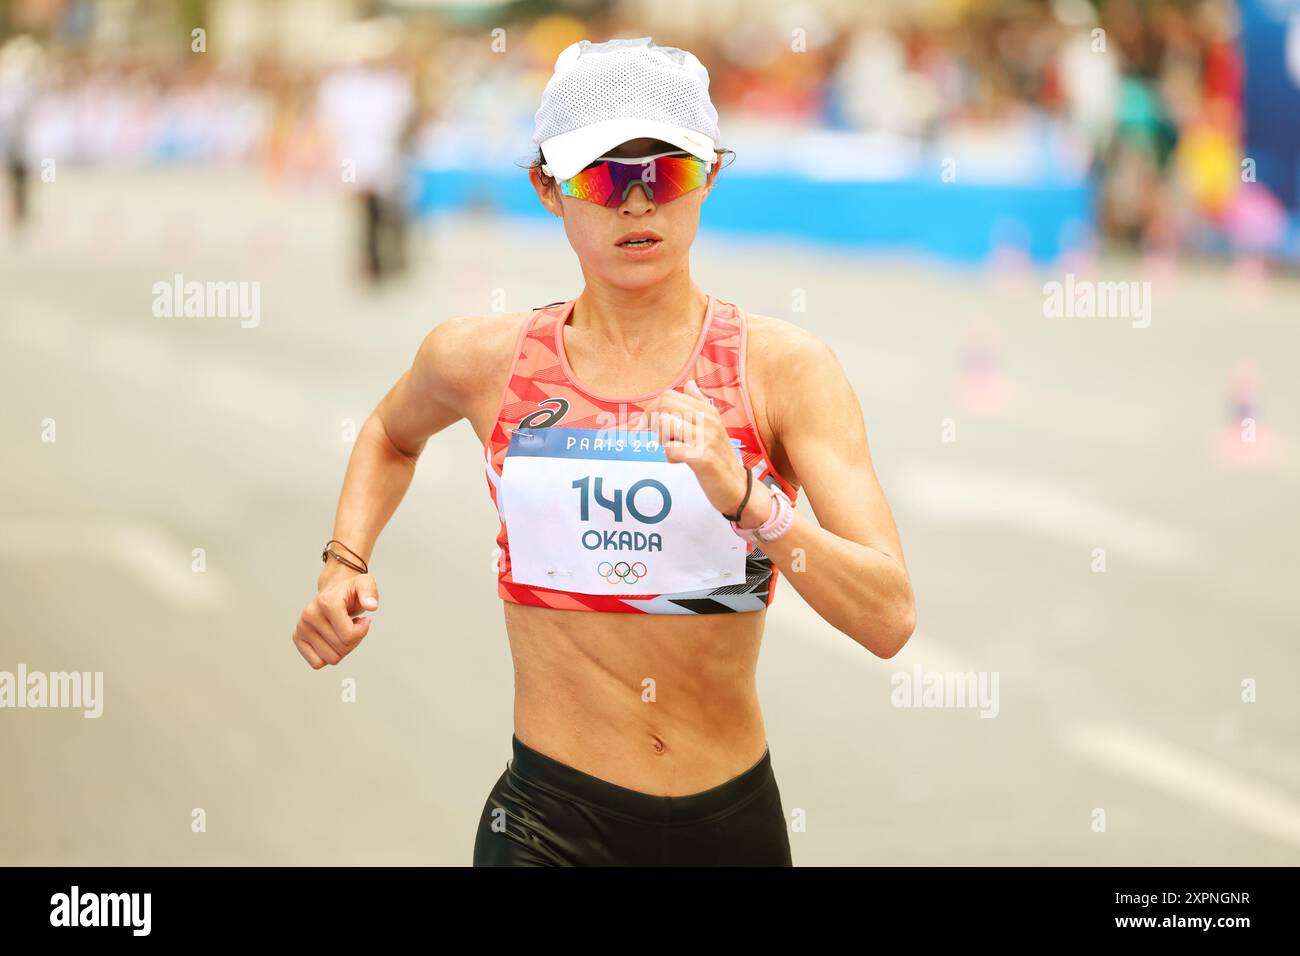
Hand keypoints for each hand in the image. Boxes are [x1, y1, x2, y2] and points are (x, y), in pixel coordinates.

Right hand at [292, 568, 378, 667]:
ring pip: (331, 659)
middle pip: (341, 649)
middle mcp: (310, 614)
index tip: (363, 621)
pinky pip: (317, 662)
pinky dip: (328, 655)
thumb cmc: (350, 590)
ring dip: (342, 649)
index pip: (349, 636)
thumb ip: (370, 592)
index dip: (362, 631)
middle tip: (352, 625)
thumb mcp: (365, 584)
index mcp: (327, 602)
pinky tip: (332, 639)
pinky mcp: (297, 637)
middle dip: (353, 640)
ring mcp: (302, 627)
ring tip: (342, 630)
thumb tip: (371, 606)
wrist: (334, 589)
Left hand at [630, 379, 771, 525]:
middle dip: (653, 421)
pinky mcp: (703, 458)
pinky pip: (670, 450)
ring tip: (673, 447)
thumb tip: (689, 384)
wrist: (738, 486)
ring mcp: (706, 438)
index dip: (652, 409)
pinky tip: (680, 462)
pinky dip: (670, 457)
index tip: (648, 424)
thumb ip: (699, 404)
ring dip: (662, 438)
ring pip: (665, 424)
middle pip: (665, 405)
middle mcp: (708, 420)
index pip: (670, 395)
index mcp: (708, 410)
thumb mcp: (713, 426)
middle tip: (660, 438)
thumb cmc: (719, 457)